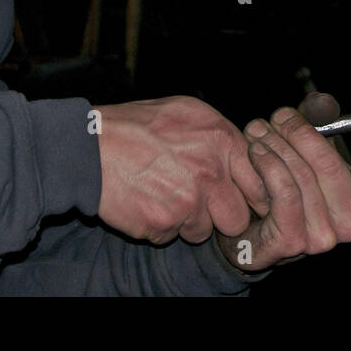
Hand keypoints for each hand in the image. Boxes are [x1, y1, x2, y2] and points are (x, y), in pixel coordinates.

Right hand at [94, 96, 268, 244]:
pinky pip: (171, 238)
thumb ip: (221, 137)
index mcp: (222, 140)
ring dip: (187, 223)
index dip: (250, 197)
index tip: (240, 200)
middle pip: (238, 219)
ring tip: (164, 196)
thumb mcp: (188, 112)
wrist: (89, 146)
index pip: (261, 184)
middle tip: (199, 204)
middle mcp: (211, 172)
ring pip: (203, 233)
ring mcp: (188, 201)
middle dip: (220, 217)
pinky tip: (146, 202)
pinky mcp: (163, 223)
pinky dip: (159, 227)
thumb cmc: (137, 125)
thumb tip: (248, 158)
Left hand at [215, 92, 350, 271]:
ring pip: (302, 176)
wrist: (253, 231)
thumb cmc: (288, 186)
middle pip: (331, 166)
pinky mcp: (290, 243)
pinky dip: (268, 165)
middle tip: (281, 116)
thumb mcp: (309, 151)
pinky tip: (256, 152)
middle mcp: (348, 226)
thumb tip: (322, 102)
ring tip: (259, 130)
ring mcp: (321, 238)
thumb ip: (318, 122)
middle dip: (300, 132)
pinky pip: (283, 192)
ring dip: (275, 145)